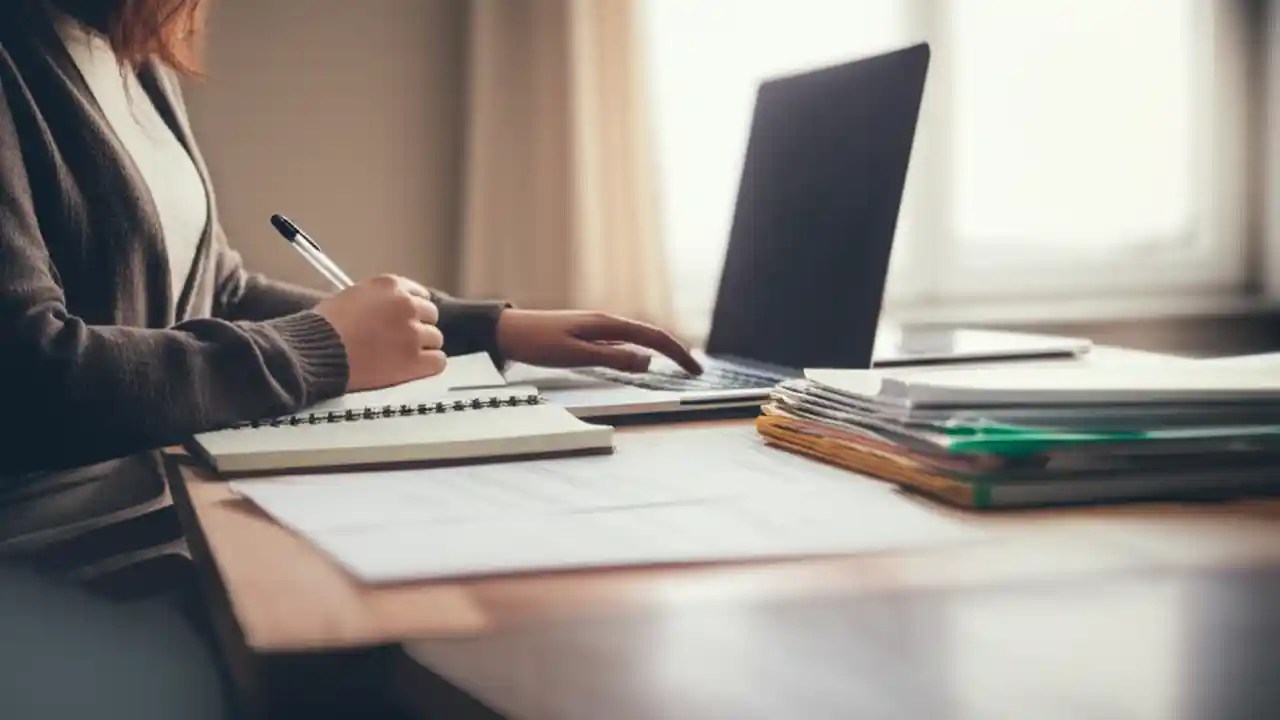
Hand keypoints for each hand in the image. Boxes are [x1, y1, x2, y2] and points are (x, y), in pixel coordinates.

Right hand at [315, 275, 445, 390]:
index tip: (405, 320)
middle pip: (430, 316)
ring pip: (435, 339)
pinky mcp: (414, 360)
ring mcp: (413, 333)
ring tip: (401, 356)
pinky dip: (428, 366)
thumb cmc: (324, 326)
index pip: (419, 294)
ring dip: (422, 347)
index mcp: (391, 285)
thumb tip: (389, 309)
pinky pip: (438, 361)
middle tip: (401, 340)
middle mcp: (407, 305)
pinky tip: (414, 368)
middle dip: (418, 327)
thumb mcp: (351, 296)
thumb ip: (378, 299)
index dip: (412, 310)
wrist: (317, 351)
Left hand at [496, 310, 701, 374]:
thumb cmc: (537, 342)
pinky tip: (643, 360)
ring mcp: (598, 328)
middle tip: (695, 369)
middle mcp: (606, 323)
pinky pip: (624, 342)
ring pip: (638, 338)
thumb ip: (612, 357)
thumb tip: (647, 361)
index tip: (694, 368)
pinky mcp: (589, 336)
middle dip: (676, 350)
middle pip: (651, 334)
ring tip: (680, 363)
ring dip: (661, 350)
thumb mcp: (576, 354)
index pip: (652, 336)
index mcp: (606, 324)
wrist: (508, 331)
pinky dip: (641, 351)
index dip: (677, 352)